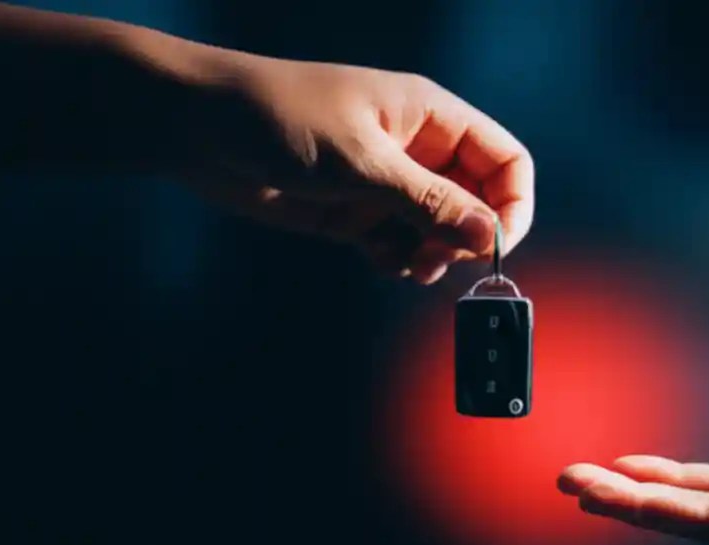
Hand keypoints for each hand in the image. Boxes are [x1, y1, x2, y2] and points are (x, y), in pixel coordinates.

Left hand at [183, 55, 533, 282]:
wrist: (196, 128)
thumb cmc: (278, 119)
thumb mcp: (360, 162)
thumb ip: (429, 202)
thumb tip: (490, 236)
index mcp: (431, 117)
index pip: (505, 160)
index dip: (512, 205)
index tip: (494, 245)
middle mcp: (416, 149)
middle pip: (477, 201)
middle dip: (466, 237)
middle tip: (439, 258)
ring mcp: (386, 183)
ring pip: (440, 230)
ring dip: (434, 255)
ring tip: (407, 263)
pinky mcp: (355, 212)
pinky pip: (401, 244)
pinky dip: (400, 260)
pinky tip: (378, 260)